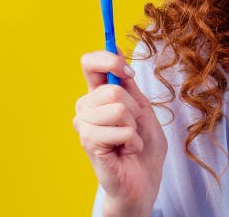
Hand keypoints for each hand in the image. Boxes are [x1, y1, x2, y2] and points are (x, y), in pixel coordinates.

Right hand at [74, 51, 167, 214]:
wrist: (144, 178)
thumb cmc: (143, 143)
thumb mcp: (142, 106)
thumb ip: (127, 81)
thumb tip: (117, 48)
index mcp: (97, 94)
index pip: (89, 63)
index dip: (108, 60)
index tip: (127, 72)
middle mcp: (86, 107)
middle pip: (112, 88)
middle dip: (134, 108)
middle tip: (133, 125)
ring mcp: (84, 125)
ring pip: (118, 109)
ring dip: (133, 126)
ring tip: (129, 140)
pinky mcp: (88, 143)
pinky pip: (121, 130)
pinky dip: (133, 141)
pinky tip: (127, 151)